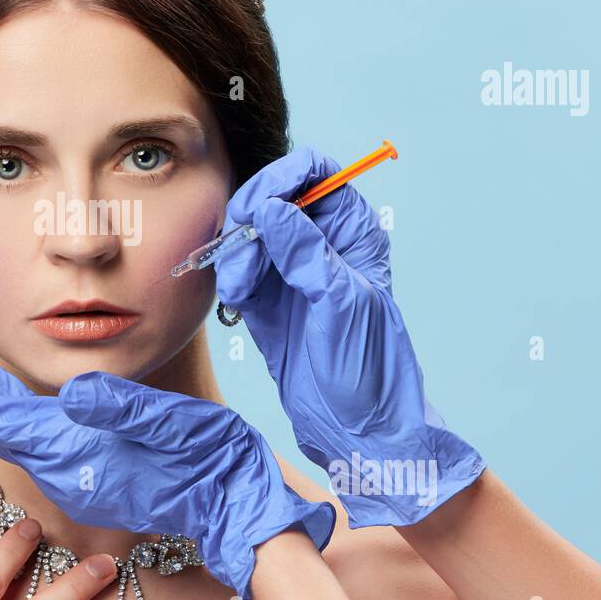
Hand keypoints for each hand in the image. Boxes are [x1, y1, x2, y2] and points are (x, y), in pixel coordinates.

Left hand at [0, 299, 335, 599]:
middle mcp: (59, 461)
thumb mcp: (178, 430)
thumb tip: (75, 389)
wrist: (240, 511)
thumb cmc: (217, 466)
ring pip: (1, 416)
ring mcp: (69, 465)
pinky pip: (26, 426)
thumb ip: (126, 410)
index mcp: (72, 452)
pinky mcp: (84, 464)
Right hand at [213, 146, 484, 526]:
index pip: (314, 172)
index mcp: (352, 231)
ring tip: (241, 292)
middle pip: (270, 198)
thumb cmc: (368, 367)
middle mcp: (320, 242)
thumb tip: (270, 207)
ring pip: (247, 233)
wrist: (356, 427)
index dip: (282, 179)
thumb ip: (306, 252)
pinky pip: (237, 268)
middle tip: (241, 255)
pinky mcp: (266, 297)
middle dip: (249, 222)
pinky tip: (240, 306)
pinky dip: (231, 280)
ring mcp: (291, 269)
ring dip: (236, 256)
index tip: (260, 209)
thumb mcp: (342, 303)